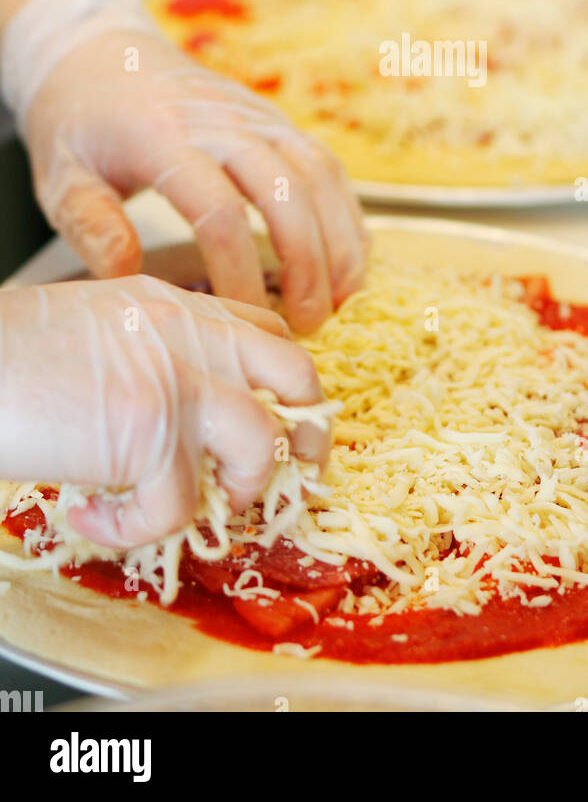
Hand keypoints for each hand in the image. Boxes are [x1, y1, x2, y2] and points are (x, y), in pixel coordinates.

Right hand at [0, 276, 328, 548]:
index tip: (277, 427)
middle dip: (306, 437)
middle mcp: (193, 333)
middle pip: (298, 375)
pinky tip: (88, 519)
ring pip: (262, 446)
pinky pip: (177, 509)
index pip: (268, 333)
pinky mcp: (152, 433)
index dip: (284, 386)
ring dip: (231, 493)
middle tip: (283, 482)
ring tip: (180, 508)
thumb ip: (154, 355)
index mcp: (178, 306)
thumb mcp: (98, 328)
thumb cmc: (8, 354)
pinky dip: (132, 531)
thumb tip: (184, 420)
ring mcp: (180, 379)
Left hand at [2, 0, 367, 330]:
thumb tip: (127, 275)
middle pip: (286, 192)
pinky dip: (345, 212)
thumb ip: (91, 226)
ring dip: (338, 240)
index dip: (239, 271)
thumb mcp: (60, 177)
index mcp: (164, 138)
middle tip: (305, 323)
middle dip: (306, 263)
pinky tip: (346, 259)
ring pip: (318, 175)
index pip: (218, 211)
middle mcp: (221, 121)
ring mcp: (256, 116)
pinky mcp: (276, 118)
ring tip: (338, 301)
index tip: (241, 317)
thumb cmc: (79, 123)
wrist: (100, 53)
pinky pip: (325, 163)